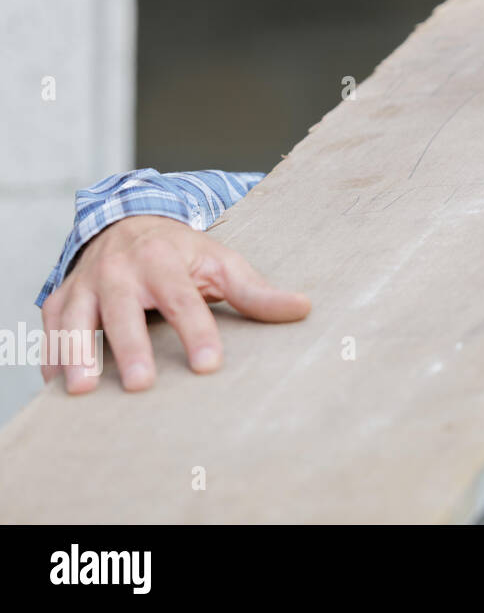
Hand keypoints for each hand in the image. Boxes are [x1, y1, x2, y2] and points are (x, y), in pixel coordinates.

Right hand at [40, 215, 310, 392]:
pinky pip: (51, 328)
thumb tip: (304, 309)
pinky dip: (52, 355)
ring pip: (75, 319)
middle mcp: (120, 269)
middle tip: (142, 384)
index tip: (209, 365)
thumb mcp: (222, 264)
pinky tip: (61, 385)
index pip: (183, 300)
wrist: (130, 222)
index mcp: (163, 260)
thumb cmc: (184, 253)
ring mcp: (86, 284)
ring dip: (77, 353)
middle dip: (130, 347)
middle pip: (123, 310)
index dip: (197, 332)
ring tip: (82, 390)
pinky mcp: (61, 299)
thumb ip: (257, 292)